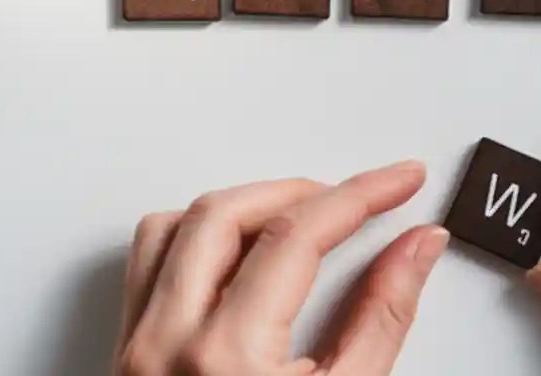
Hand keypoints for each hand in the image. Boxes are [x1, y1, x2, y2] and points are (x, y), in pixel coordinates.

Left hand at [112, 161, 447, 375]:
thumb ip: (382, 317)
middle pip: (228, 213)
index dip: (360, 194)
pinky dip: (196, 235)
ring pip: (176, 227)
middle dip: (303, 191)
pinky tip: (237, 248)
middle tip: (358, 197)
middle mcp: (167, 345)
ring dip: (243, 206)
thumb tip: (415, 248)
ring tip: (298, 215)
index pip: (297, 236)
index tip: (399, 181)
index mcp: (226, 360)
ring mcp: (137, 349)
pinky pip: (149, 262)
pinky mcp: (125, 355)